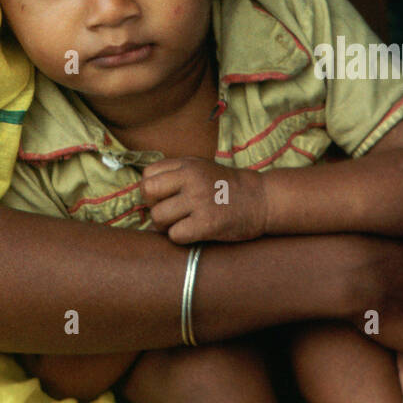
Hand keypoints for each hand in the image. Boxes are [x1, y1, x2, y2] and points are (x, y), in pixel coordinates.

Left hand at [141, 157, 267, 242]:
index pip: (147, 176)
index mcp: (186, 164)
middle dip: (153, 208)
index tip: (164, 199)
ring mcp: (199, 200)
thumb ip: (172, 174)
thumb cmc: (223, 186)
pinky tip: (194, 232)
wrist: (259, 200)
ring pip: (159, 218)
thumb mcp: (198, 167)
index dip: (151, 191)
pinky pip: (176, 235)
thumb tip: (143, 196)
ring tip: (182, 224)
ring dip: (167, 227)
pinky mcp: (208, 223)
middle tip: (169, 214)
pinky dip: (181, 238)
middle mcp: (191, 179)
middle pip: (148, 194)